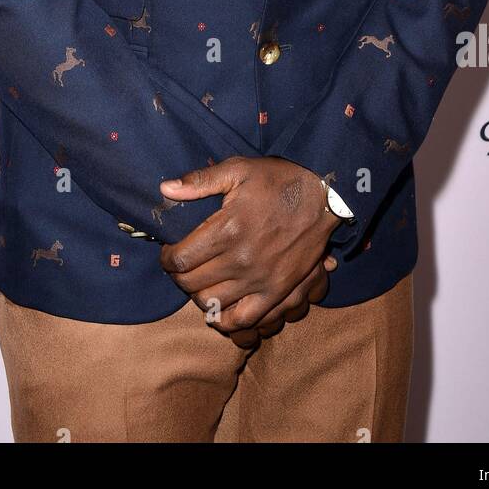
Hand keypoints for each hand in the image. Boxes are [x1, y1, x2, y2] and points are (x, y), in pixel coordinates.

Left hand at [157, 156, 340, 336]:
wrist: (323, 195)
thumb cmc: (278, 179)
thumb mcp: (238, 169)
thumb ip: (200, 181)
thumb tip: (165, 190)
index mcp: (227, 229)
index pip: (180, 259)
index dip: (166, 259)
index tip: (168, 252)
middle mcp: (241, 259)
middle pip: (191, 284)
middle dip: (178, 276)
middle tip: (181, 266)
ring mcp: (259, 279)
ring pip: (212, 303)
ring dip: (197, 295)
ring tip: (199, 282)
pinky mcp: (277, 291)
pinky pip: (244, 318)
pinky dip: (225, 319)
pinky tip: (218, 308)